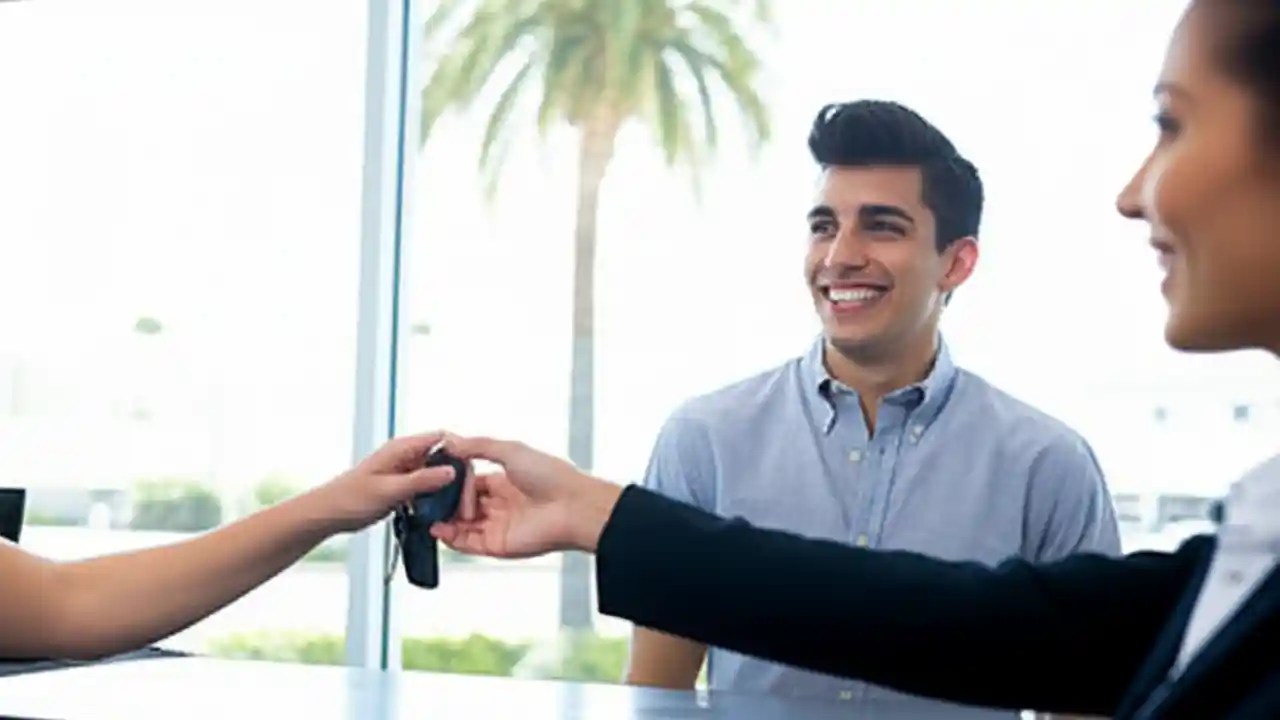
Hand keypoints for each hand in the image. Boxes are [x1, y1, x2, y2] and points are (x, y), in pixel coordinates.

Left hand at [309, 431, 458, 532]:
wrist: (328, 514)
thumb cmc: (349, 499)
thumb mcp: (389, 490)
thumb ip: (421, 480)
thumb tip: (451, 470)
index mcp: (402, 448)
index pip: (442, 438)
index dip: (460, 452)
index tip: (469, 475)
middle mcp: (406, 455)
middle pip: (444, 457)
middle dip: (456, 477)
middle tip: (463, 502)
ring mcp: (405, 470)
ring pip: (437, 474)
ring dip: (446, 490)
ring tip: (453, 510)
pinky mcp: (403, 485)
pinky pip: (427, 488)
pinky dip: (434, 499)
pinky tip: (436, 514)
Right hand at [430, 435, 622, 557]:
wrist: (573, 507)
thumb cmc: (551, 476)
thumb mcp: (511, 450)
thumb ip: (478, 446)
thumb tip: (450, 441)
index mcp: (504, 482)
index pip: (469, 482)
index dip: (452, 481)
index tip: (434, 476)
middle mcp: (500, 505)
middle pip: (463, 505)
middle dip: (444, 502)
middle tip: (428, 497)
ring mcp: (498, 526)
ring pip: (461, 526)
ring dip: (443, 520)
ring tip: (427, 513)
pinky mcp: (497, 545)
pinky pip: (468, 544)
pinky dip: (450, 538)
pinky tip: (438, 528)